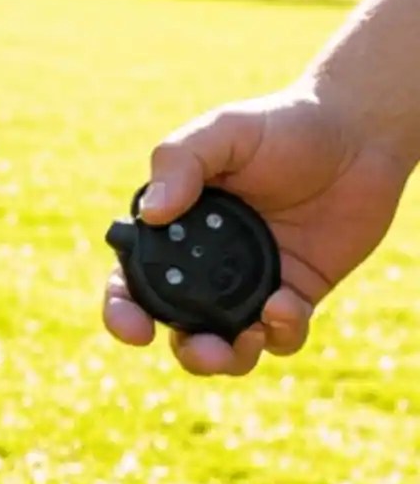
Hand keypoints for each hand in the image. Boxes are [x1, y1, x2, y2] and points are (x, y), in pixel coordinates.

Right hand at [103, 90, 413, 375]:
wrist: (359, 133)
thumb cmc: (281, 125)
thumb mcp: (222, 131)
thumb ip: (179, 162)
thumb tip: (152, 214)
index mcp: (173, 230)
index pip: (132, 281)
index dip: (123, 311)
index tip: (134, 329)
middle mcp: (204, 265)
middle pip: (177, 326)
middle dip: (185, 350)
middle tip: (202, 349)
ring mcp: (249, 284)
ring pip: (226, 345)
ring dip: (227, 358)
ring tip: (244, 342)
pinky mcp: (295, 294)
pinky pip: (281, 335)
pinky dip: (280, 332)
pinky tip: (284, 304)